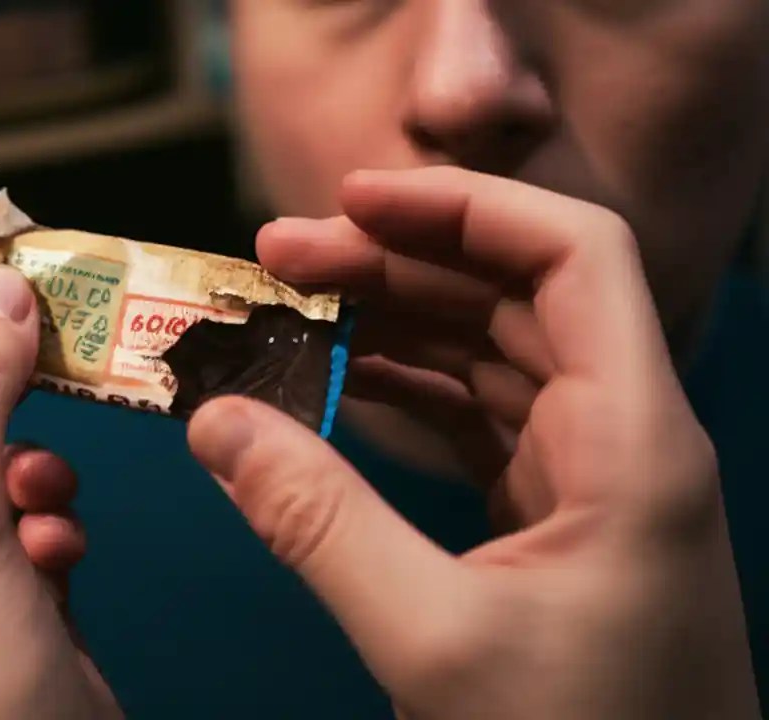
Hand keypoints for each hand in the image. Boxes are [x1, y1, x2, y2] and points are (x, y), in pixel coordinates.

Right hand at [189, 167, 759, 718]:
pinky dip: (407, 391)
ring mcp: (594, 479)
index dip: (464, 207)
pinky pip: (481, 420)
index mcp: (633, 442)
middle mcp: (626, 439)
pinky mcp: (558, 520)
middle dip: (397, 262)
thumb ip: (320, 523)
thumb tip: (216, 420)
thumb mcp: (434, 641)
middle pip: (515, 294)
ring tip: (291, 309)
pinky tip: (338, 385)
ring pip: (494, 354)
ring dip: (396, 322)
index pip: (573, 255)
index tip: (352, 200)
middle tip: (277, 257)